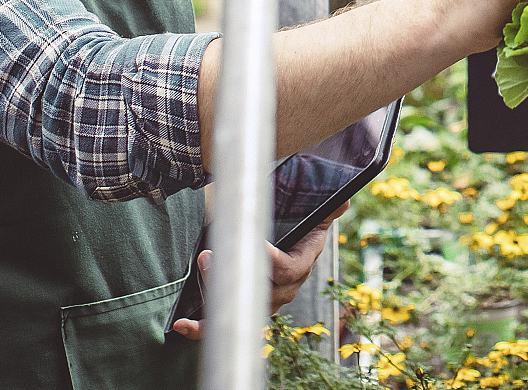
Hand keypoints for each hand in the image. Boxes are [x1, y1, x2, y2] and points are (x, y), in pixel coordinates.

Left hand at [169, 212, 340, 341]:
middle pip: (261, 292)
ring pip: (241, 308)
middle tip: (208, 256)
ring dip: (216, 299)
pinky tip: (182, 325)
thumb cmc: (294, 219)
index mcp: (302, 260)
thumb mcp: (312, 210)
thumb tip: (345, 199)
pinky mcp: (241, 307)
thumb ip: (327, 207)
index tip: (252, 242)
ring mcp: (263, 300)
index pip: (289, 270)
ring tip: (200, 272)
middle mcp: (285, 287)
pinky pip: (224, 324)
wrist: (279, 237)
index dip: (271, 261)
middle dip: (233, 277)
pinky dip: (201, 328)